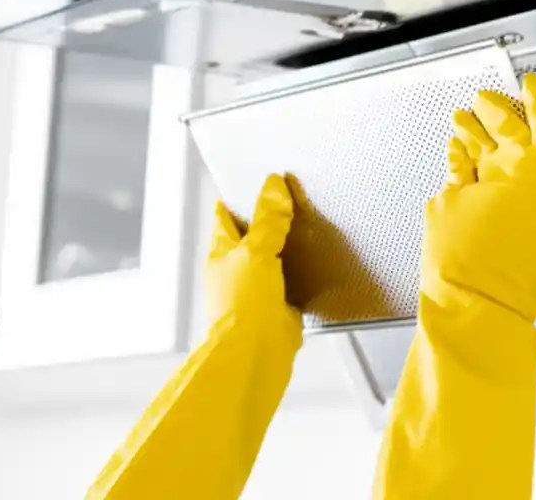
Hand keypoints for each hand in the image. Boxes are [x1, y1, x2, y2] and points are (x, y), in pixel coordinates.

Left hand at [207, 174, 300, 334]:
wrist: (257, 351)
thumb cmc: (243, 306)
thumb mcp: (256, 252)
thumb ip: (268, 220)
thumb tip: (274, 186)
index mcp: (221, 253)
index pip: (225, 217)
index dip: (238, 199)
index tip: (255, 183)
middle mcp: (236, 270)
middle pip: (251, 236)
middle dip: (266, 220)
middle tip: (286, 200)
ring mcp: (256, 289)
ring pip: (272, 258)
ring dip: (286, 246)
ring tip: (305, 225)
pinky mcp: (278, 305)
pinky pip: (290, 281)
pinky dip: (300, 271)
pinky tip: (314, 263)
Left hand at [421, 74, 535, 321]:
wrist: (480, 297)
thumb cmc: (525, 275)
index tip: (532, 86)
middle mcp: (507, 169)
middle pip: (504, 124)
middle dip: (497, 108)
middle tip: (488, 98)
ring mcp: (472, 181)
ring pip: (472, 142)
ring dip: (469, 128)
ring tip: (461, 116)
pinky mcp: (446, 199)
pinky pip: (454, 171)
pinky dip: (454, 159)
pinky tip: (453, 151)